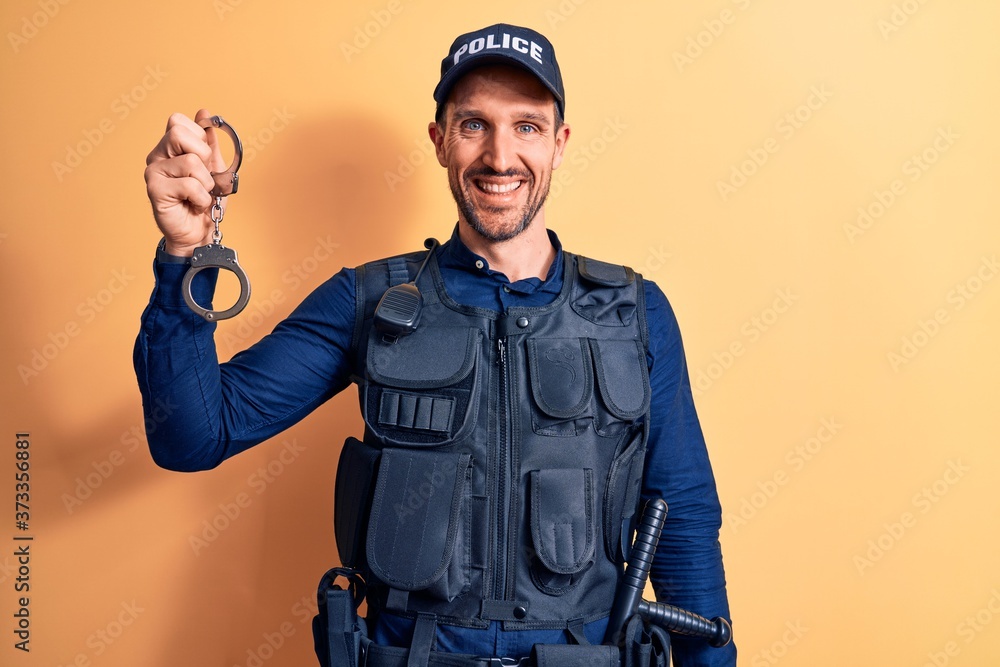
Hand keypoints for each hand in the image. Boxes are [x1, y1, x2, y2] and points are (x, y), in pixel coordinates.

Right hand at [144, 109, 226, 256]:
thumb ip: (209, 142)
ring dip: (206, 182)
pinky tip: (194, 204)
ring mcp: (153, 172)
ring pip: (190, 161)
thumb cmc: (204, 202)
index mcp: (170, 147)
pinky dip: (201, 198)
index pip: (178, 121)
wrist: (198, 233)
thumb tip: (203, 112)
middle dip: (202, 156)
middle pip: (178, 132)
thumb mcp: (214, 168)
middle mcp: (157, 156)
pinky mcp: (154, 189)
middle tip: (203, 177)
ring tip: (199, 194)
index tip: (205, 158)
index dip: (199, 137)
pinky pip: (189, 184)